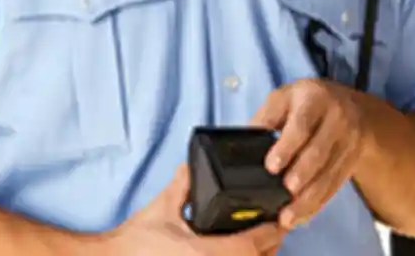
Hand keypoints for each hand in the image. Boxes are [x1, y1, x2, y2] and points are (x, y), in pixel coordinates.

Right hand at [104, 164, 286, 254]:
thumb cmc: (136, 243)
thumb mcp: (162, 208)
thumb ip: (182, 185)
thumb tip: (190, 167)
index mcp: (210, 252)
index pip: (258, 242)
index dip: (274, 228)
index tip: (279, 217)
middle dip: (270, 245)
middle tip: (270, 227)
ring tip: (255, 242)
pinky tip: (234, 252)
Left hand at [250, 79, 367, 229]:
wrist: (353, 106)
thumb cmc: (307, 102)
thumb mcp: (285, 98)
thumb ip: (266, 117)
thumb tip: (245, 142)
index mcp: (314, 99)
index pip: (301, 125)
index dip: (287, 147)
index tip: (271, 167)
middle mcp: (337, 119)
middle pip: (318, 152)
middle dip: (302, 175)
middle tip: (285, 194)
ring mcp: (349, 142)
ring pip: (329, 174)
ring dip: (309, 198)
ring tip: (289, 217)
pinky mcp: (353, 162)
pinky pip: (336, 186)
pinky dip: (319, 203)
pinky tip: (303, 216)